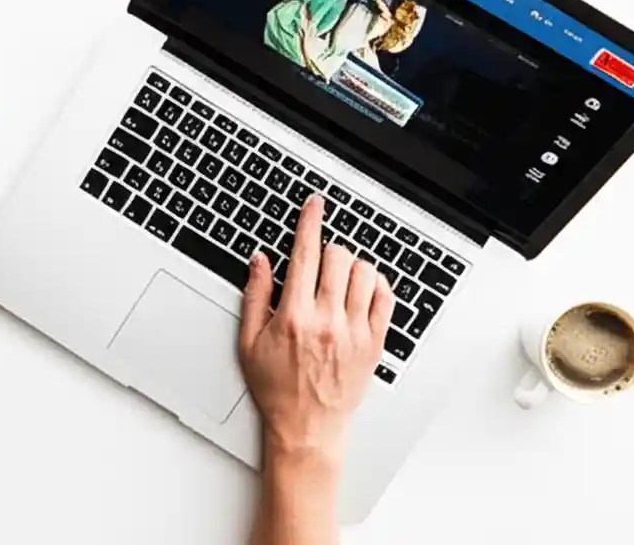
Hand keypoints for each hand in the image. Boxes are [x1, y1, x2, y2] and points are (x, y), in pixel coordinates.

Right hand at [238, 194, 394, 464]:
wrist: (307, 429)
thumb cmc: (276, 389)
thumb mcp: (248, 343)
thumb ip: (254, 296)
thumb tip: (260, 261)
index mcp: (293, 317)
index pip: (304, 255)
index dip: (309, 222)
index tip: (315, 204)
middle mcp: (327, 321)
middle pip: (337, 257)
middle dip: (328, 248)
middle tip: (320, 259)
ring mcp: (354, 332)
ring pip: (364, 273)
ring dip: (351, 265)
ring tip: (339, 278)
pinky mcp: (374, 344)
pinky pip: (385, 299)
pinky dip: (376, 285)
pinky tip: (361, 290)